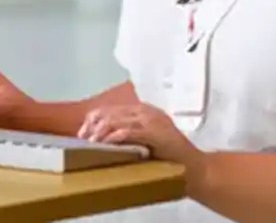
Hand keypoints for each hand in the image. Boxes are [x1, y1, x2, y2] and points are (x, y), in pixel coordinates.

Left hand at [78, 103, 205, 169]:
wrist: (192, 167)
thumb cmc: (168, 157)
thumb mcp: (145, 141)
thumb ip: (128, 135)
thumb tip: (100, 138)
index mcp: (144, 111)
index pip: (112, 108)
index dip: (94, 118)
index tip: (83, 132)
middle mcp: (147, 111)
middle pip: (112, 112)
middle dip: (93, 125)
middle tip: (83, 138)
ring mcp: (152, 120)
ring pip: (118, 120)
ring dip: (101, 131)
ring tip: (91, 142)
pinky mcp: (155, 132)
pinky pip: (129, 131)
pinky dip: (114, 137)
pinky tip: (106, 143)